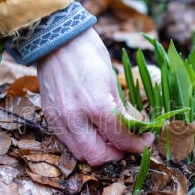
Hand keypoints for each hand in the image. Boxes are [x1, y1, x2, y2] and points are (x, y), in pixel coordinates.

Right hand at [37, 28, 153, 165]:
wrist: (57, 38)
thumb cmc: (89, 53)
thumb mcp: (112, 81)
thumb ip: (120, 111)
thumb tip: (132, 130)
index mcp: (97, 105)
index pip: (121, 139)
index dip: (137, 145)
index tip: (145, 142)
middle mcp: (75, 117)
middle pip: (98, 156)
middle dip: (116, 154)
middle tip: (127, 145)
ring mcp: (59, 118)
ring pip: (80, 153)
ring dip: (98, 151)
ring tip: (109, 140)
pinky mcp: (49, 116)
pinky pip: (67, 142)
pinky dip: (81, 142)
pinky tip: (92, 131)